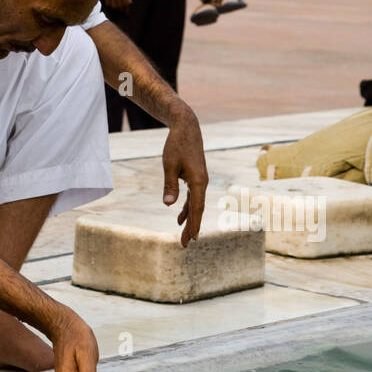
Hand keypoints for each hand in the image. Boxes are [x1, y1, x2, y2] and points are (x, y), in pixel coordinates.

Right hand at [104, 0, 131, 10]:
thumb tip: (130, 3)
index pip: (125, 3)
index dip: (126, 9)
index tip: (126, 11)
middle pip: (120, 6)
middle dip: (121, 9)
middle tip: (122, 11)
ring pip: (113, 5)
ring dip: (115, 8)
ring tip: (117, 8)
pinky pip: (108, 2)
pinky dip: (110, 5)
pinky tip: (112, 5)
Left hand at [162, 102, 207, 246]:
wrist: (186, 128)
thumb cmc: (177, 145)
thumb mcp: (169, 165)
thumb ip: (170, 185)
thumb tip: (168, 205)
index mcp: (198, 181)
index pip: (197, 208)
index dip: (194, 224)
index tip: (191, 239)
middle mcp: (202, 182)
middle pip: (197, 209)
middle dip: (192, 227)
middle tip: (186, 243)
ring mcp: (199, 180)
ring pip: (195, 204)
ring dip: (189, 219)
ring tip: (184, 235)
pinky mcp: (195, 177)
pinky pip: (192, 197)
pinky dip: (187, 207)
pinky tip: (179, 216)